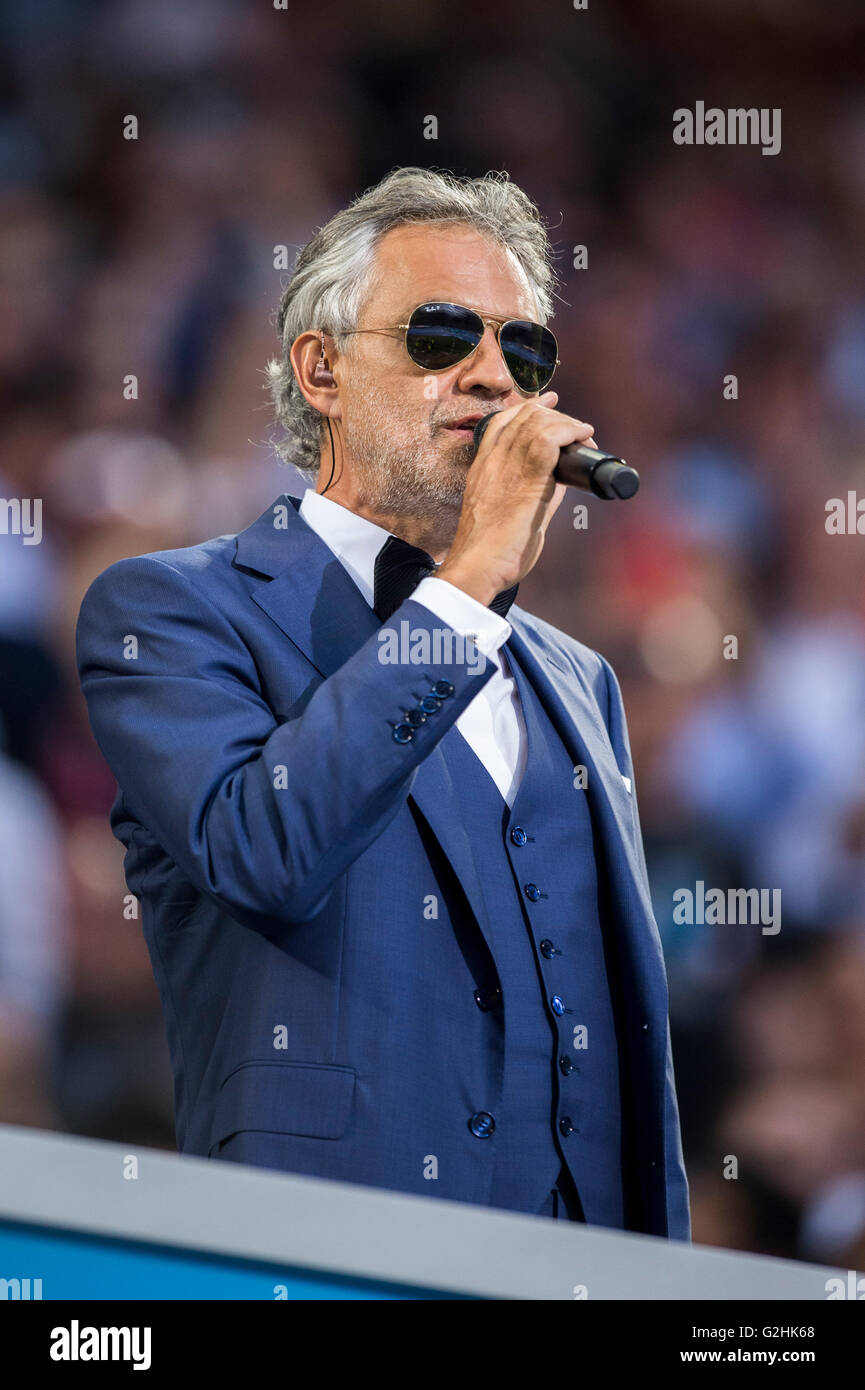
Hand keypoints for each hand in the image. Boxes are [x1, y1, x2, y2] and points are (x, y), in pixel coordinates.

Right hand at [436, 393, 596, 604]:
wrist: (478, 566)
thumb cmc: (490, 552)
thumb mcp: (508, 514)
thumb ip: (534, 493)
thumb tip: (561, 480)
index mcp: (483, 467)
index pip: (503, 421)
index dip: (527, 407)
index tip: (549, 402)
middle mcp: (492, 460)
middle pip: (523, 415)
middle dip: (554, 414)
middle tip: (577, 430)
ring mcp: (505, 466)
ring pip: (537, 421)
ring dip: (566, 424)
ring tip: (584, 436)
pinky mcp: (525, 478)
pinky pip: (550, 438)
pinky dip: (571, 431)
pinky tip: (583, 437)